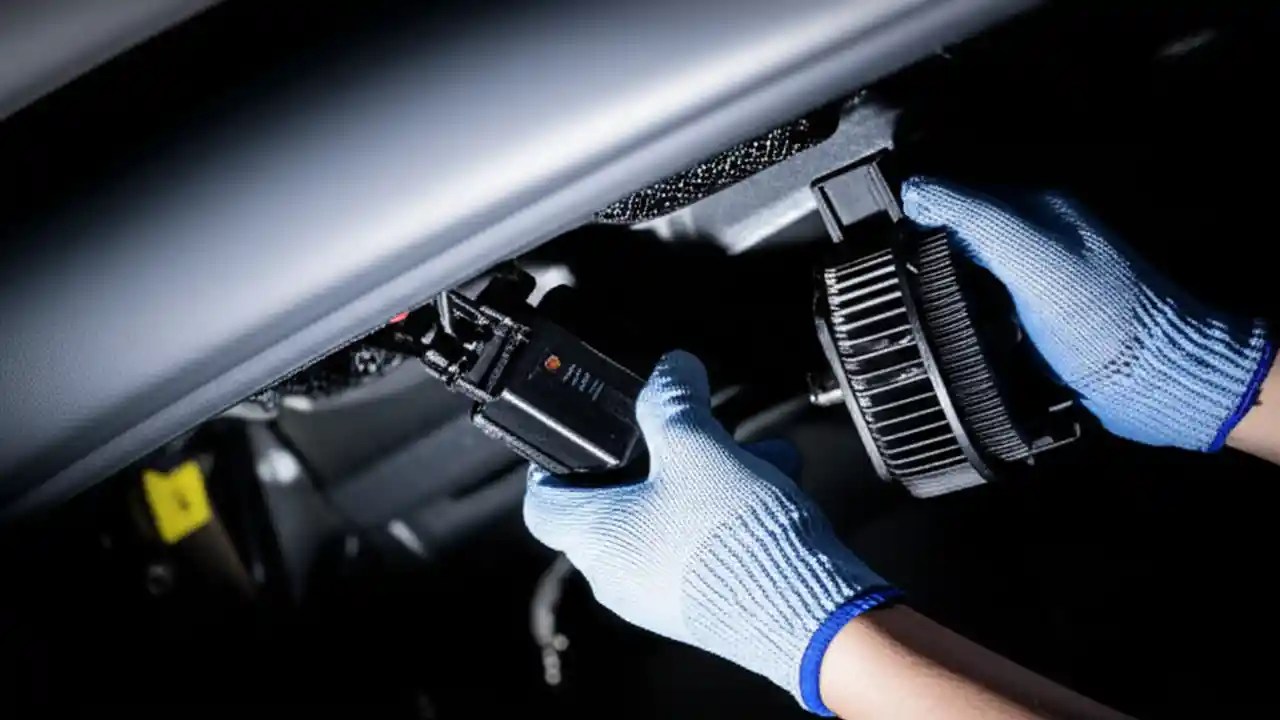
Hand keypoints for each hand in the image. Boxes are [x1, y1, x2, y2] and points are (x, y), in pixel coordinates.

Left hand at [524, 350, 898, 713]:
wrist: (803, 612)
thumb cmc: (731, 536)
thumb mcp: (697, 443)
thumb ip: (674, 398)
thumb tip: (671, 369)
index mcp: (595, 537)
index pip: (543, 504)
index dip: (554, 466)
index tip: (577, 440)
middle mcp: (618, 575)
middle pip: (621, 502)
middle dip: (665, 457)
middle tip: (690, 432)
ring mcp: (660, 597)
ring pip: (672, 519)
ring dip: (710, 478)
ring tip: (755, 453)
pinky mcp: (704, 607)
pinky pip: (704, 547)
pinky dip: (731, 512)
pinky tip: (776, 483)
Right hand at [901, 177, 1271, 451]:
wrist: (1157, 381)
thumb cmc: (1104, 320)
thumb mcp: (1031, 259)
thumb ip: (973, 218)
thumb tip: (915, 190)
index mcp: (1038, 208)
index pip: (956, 195)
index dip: (919, 218)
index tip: (893, 248)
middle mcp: (1039, 237)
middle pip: (959, 236)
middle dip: (929, 258)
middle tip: (905, 288)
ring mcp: (1041, 279)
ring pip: (969, 275)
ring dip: (947, 295)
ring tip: (933, 315)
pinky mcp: (1042, 318)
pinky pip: (987, 310)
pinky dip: (970, 322)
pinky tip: (966, 336)